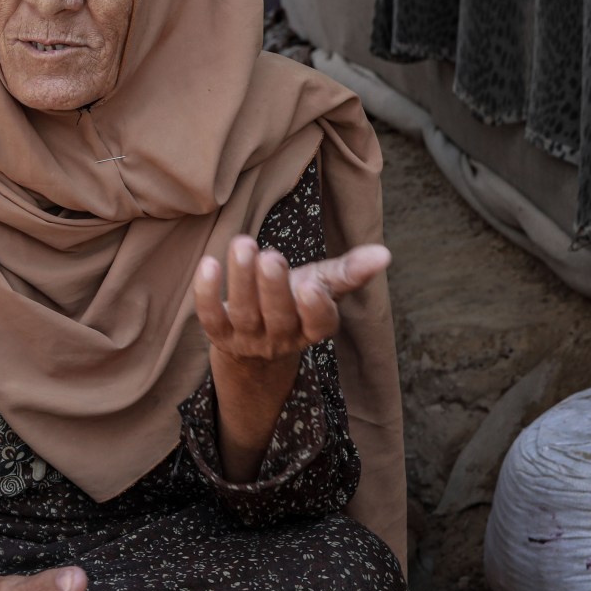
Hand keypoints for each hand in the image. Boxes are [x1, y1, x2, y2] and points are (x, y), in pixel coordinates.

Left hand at [194, 238, 391, 364]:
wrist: (255, 346)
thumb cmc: (294, 303)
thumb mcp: (322, 286)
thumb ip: (349, 271)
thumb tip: (384, 254)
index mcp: (313, 327)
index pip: (319, 324)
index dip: (315, 308)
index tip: (311, 286)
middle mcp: (282, 337)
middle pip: (278, 316)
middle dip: (273, 287)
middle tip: (270, 256)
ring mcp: (249, 339)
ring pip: (244, 312)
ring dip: (241, 279)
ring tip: (242, 244)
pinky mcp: (219, 335)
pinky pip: (210, 317)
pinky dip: (206, 293)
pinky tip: (209, 263)